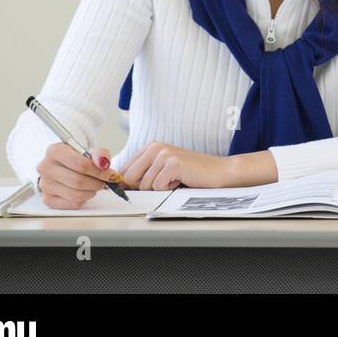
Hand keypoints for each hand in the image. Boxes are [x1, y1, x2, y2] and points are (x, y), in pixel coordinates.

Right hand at [36, 143, 115, 209]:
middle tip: (105, 181)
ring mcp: (45, 185)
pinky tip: (85, 191)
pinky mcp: (48, 199)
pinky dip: (84, 199)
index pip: (80, 164)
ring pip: (76, 194)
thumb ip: (100, 153)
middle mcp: (45, 167)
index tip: (111, 174)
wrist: (65, 165)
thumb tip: (103, 163)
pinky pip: (71, 204)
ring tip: (96, 185)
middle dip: (97, 183)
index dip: (99, 171)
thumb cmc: (77, 157)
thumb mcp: (90, 150)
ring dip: (92, 191)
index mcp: (54, 151)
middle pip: (78, 181)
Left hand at [118, 141, 236, 190]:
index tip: (144, 187)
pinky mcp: (172, 163)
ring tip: (176, 180)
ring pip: (144, 185)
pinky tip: (181, 180)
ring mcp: (164, 153)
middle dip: (144, 187)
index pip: (124, 170)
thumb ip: (142, 174)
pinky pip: (157, 186)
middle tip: (164, 183)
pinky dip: (169, 189)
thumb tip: (118, 185)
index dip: (130, 184)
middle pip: (129, 178)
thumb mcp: (162, 170)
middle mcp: (155, 147)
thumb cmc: (192, 174)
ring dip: (160, 189)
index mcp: (151, 147)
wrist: (219, 172)